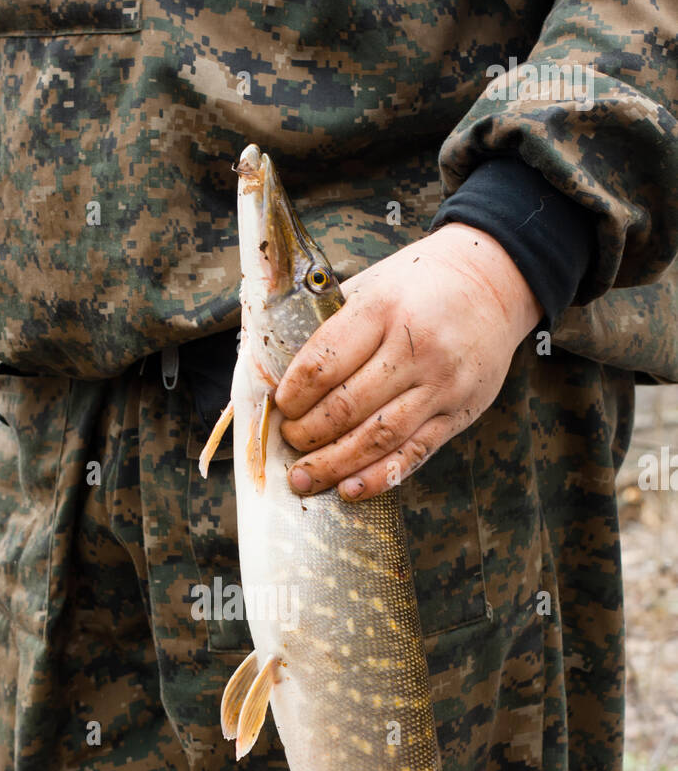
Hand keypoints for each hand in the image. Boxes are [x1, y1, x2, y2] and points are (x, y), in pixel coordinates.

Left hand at [275, 223, 541, 499]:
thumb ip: (331, 324)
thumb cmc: (419, 284)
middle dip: (308, 433)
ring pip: (377, 437)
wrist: (495, 281)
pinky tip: (349, 490)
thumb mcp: (373, 285)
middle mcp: (416, 348)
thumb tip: (275, 369)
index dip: (294, 394)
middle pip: (347, 406)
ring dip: (333, 464)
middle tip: (289, 441)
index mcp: (383, 309)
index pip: (325, 363)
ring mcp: (441, 385)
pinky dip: (378, 477)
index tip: (280, 407)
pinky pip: (413, 454)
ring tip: (304, 478)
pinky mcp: (459, 413)